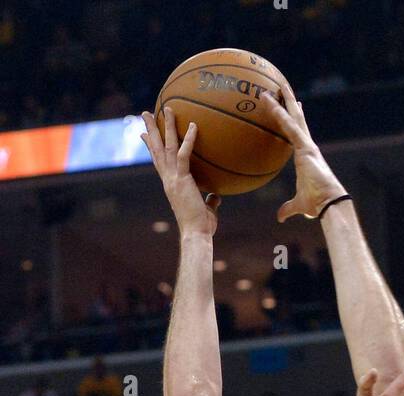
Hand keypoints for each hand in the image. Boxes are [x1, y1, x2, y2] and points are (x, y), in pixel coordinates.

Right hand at [140, 107, 219, 236]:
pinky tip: (193, 125)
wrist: (196, 235)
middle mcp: (168, 179)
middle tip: (146, 113)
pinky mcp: (182, 179)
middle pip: (157, 149)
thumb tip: (216, 196)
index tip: (143, 135)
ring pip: (167, 146)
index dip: (150, 147)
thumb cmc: (201, 228)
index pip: (158, 162)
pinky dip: (188, 139)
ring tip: (167, 107)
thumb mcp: (206, 211)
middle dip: (151, 130)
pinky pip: (184, 155)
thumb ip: (210, 201)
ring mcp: (173, 178)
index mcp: (170, 184)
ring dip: (166, 126)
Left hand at [259, 85, 347, 220]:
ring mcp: (306, 144)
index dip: (295, 119)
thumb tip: (280, 217)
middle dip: (291, 102)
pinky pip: (288, 125)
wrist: (329, 203)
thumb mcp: (299, 205)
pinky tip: (268, 100)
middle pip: (297, 119)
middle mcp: (307, 146)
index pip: (298, 134)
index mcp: (306, 156)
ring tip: (276, 83)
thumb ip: (288, 208)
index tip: (295, 106)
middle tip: (283, 86)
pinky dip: (278, 112)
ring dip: (285, 99)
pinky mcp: (304, 146)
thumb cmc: (317, 205)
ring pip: (293, 116)